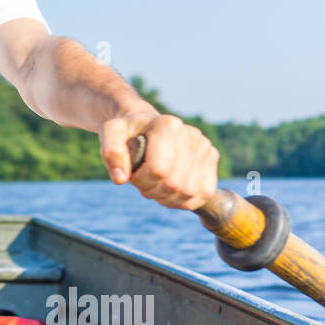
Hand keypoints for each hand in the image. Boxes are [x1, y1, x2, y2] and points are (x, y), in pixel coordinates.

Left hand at [99, 110, 218, 209]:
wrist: (148, 128)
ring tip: (155, 183)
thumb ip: (111, 151)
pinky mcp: (213, 161)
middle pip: (173, 183)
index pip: (158, 170)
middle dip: (152, 190)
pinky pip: (202, 194)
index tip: (132, 173)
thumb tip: (120, 178)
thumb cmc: (129, 133)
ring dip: (166, 196)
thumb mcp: (111, 133)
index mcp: (167, 125)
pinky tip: (169, 189)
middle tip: (142, 180)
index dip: (141, 180)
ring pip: (188, 192)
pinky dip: (183, 200)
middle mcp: (191, 134)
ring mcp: (205, 148)